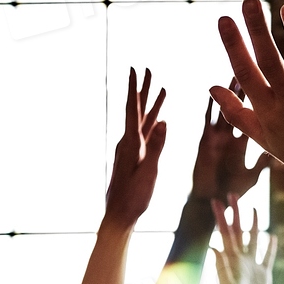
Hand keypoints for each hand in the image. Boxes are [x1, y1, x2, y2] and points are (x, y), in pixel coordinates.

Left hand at [105, 67, 166, 227]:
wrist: (120, 214)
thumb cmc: (134, 197)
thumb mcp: (148, 171)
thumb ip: (157, 146)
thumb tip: (163, 121)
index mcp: (132, 143)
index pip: (133, 110)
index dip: (135, 89)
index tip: (134, 69)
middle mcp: (130, 142)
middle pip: (137, 109)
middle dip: (143, 89)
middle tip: (146, 69)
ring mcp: (133, 149)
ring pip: (144, 120)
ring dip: (150, 103)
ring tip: (157, 87)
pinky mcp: (137, 156)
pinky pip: (147, 133)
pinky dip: (153, 121)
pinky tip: (158, 118)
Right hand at [192, 78, 272, 199]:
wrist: (208, 202)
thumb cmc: (232, 190)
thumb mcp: (252, 175)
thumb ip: (263, 161)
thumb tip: (277, 151)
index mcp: (246, 141)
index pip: (258, 116)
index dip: (266, 101)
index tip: (278, 84)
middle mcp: (233, 133)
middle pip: (244, 107)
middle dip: (250, 88)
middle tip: (260, 72)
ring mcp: (218, 135)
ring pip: (226, 106)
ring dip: (230, 91)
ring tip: (237, 73)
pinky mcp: (205, 141)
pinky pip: (208, 119)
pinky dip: (210, 106)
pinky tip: (212, 91)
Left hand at [212, 195, 274, 283]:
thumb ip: (223, 269)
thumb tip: (214, 247)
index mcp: (231, 262)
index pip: (225, 234)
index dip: (221, 218)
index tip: (216, 201)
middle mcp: (241, 261)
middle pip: (238, 231)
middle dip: (235, 213)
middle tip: (232, 194)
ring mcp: (253, 267)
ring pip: (253, 240)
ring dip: (252, 224)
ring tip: (253, 208)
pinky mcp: (264, 276)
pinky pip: (267, 257)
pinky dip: (270, 246)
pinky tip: (272, 237)